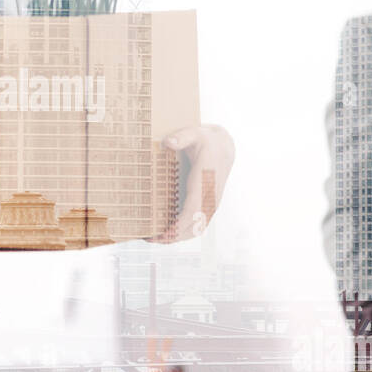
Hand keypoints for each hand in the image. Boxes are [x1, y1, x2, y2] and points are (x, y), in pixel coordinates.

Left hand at [149, 123, 234, 243]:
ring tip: (153, 237)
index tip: (162, 233)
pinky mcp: (208, 207)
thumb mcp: (195, 133)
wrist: (224, 148)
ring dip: (175, 237)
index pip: (193, 211)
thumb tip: (168, 143)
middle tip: (147, 237)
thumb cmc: (207, 142)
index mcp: (205, 182)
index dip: (178, 226)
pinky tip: (166, 232)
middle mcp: (210, 197)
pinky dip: (182, 233)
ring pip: (195, 230)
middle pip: (192, 226)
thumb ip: (181, 137)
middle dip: (170, 236)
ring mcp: (210, 205)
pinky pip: (196, 226)